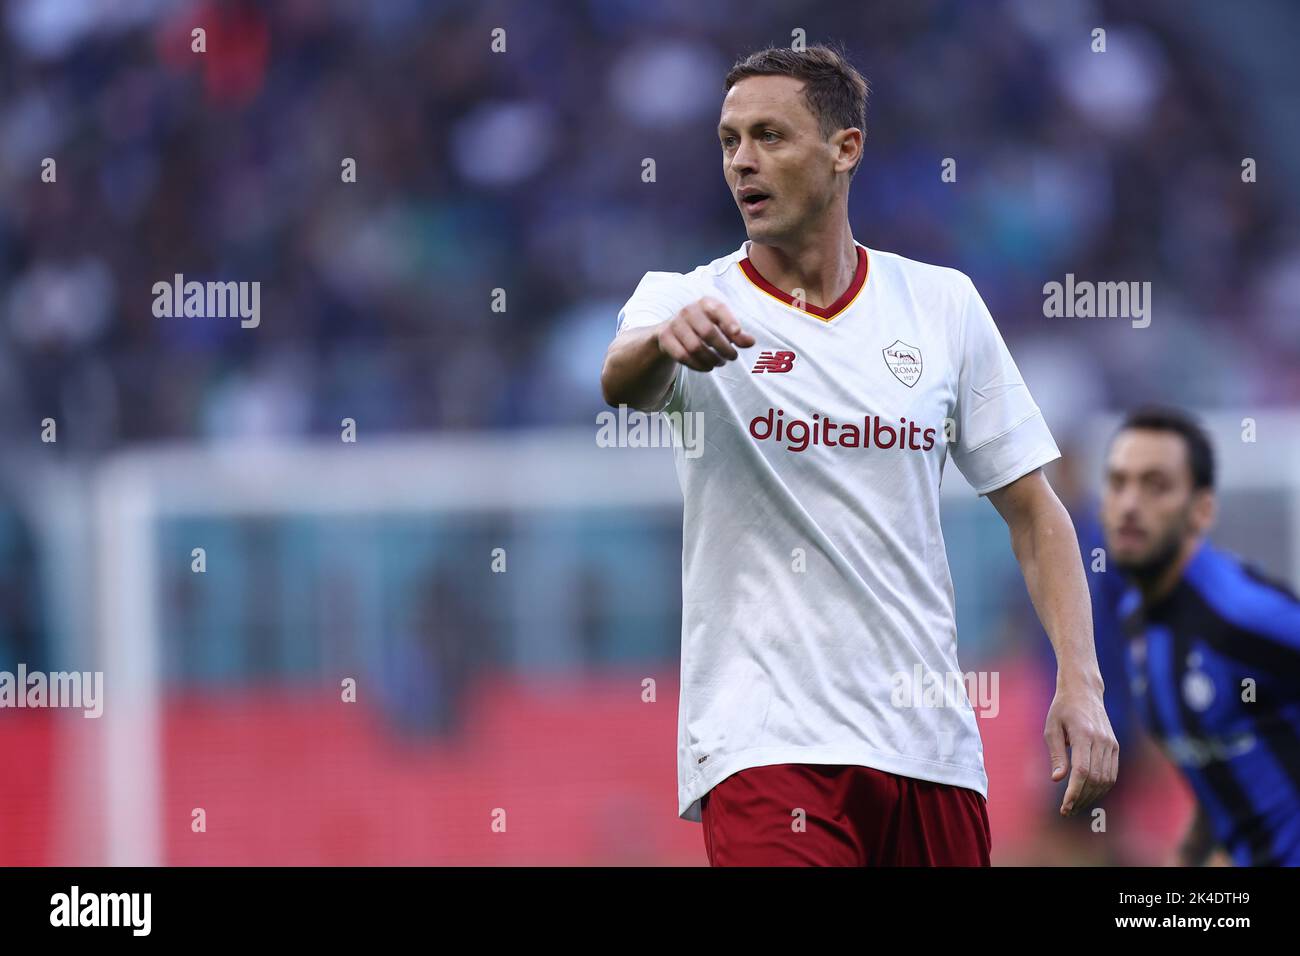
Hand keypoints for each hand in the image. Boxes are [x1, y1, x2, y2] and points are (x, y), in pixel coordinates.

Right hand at [657, 297, 754, 370]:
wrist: (671, 330)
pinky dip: (697, 365)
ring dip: (711, 359)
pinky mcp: (665, 337)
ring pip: (695, 347)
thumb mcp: (722, 326)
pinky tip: (707, 368)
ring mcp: (675, 323)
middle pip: (707, 332)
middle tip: (733, 357)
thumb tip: (751, 342)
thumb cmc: (704, 326)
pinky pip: (683, 356)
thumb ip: (737, 334)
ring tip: (720, 363)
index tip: (738, 334)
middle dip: (723, 348)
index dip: (729, 321)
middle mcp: (689, 310)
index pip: (718, 310)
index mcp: (706, 303)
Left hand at [1044, 679, 1118, 816]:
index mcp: (1083, 734)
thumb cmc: (1062, 709)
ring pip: (1106, 779)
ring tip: (1076, 805)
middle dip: (1082, 798)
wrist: (1084, 691)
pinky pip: (1112, 773)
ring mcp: (1111, 744)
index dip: (1074, 792)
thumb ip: (1056, 754)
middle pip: (1095, 778)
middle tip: (1067, 810)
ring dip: (1092, 796)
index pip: (1082, 771)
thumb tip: (1057, 779)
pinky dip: (1102, 787)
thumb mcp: (1051, 728)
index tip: (1065, 806)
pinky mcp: (1115, 746)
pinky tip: (1088, 793)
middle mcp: (1101, 740)